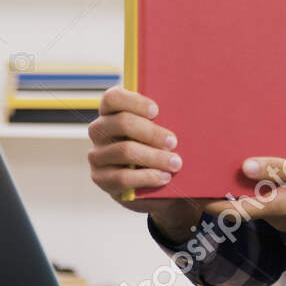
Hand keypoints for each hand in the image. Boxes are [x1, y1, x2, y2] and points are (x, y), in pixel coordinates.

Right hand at [87, 86, 199, 236]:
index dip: (134, 102)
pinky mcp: (101, 179)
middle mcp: (99, 131)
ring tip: (175, 163)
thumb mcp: (161, 132)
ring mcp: (97, 156)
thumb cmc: (160, 149)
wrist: (155, 187)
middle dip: (151, 132)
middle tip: (173, 142)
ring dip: (154, 157)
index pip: (112, 98)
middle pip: (121, 122)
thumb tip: (188, 108)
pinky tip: (164, 177)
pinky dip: (147, 176)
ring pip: (124, 151)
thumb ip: (163, 119)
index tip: (157, 111)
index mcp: (111, 112)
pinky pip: (122, 177)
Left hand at [206, 156, 285, 247]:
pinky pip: (279, 204)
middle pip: (245, 204)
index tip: (191, 191)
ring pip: (264, 202)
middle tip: (223, 160)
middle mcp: (278, 219)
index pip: (232, 209)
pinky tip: (284, 173)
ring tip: (254, 159)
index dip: (209, 202)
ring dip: (257, 186)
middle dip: (233, 185)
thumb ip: (277, 169)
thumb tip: (244, 166)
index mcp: (276, 207)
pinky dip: (275, 190)